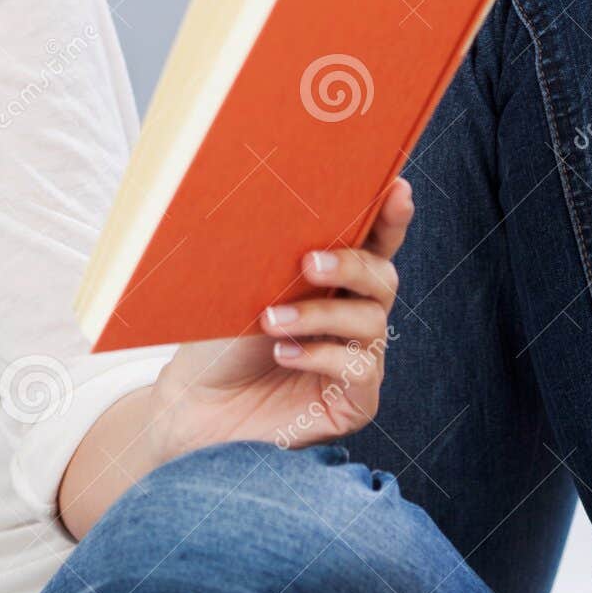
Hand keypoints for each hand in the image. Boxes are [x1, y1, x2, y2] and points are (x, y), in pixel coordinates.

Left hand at [148, 178, 412, 458]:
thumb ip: (271, 256)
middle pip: (381, 277)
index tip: (397, 188)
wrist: (194, 404)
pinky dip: (321, 354)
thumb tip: (278, 205)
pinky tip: (283, 354)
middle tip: (308, 262)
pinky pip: (361, 368)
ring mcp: (357, 359)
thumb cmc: (216, 341)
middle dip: (351, 263)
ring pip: (370, 320)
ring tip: (271, 320)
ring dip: (320, 314)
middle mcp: (351, 317)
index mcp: (329, 281)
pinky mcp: (354, 402)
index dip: (390, 217)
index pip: (371, 243)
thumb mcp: (241, 289)